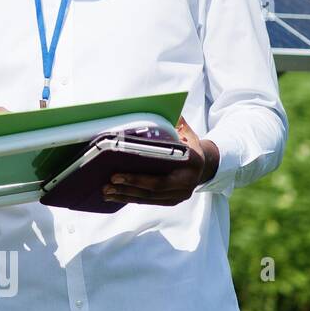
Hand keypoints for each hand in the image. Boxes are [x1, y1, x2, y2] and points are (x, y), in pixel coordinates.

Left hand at [103, 117, 219, 206]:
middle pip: (152, 190)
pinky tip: (115, 196)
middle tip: (106, 185)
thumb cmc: (189, 147)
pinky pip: (149, 201)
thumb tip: (166, 109)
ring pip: (149, 198)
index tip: (115, 175)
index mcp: (191, 165)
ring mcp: (180, 195)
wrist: (204, 166)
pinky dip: (131, 198)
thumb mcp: (187, 134)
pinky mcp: (172, 201)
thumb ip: (176, 125)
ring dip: (125, 196)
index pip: (160, 178)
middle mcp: (187, 184)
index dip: (136, 179)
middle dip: (127, 188)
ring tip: (105, 192)